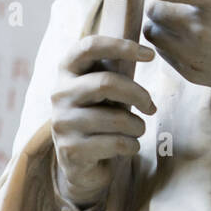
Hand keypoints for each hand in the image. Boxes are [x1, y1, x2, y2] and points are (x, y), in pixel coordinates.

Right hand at [50, 36, 155, 207]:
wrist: (81, 163)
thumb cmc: (100, 116)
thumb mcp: (104, 89)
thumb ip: (116, 70)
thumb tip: (148, 54)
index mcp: (67, 70)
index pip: (89, 47)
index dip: (121, 46)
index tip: (150, 55)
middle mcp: (59, 93)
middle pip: (106, 83)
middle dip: (138, 94)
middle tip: (151, 106)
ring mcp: (62, 122)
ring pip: (116, 118)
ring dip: (138, 126)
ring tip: (137, 130)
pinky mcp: (70, 149)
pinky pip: (116, 143)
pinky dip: (132, 145)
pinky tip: (129, 146)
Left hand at [104, 0, 210, 109]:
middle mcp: (202, 29)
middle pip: (154, 14)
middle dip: (156, 7)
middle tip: (173, 7)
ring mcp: (196, 56)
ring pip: (154, 37)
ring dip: (161, 27)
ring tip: (186, 25)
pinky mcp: (194, 75)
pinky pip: (165, 56)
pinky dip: (170, 46)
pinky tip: (192, 43)